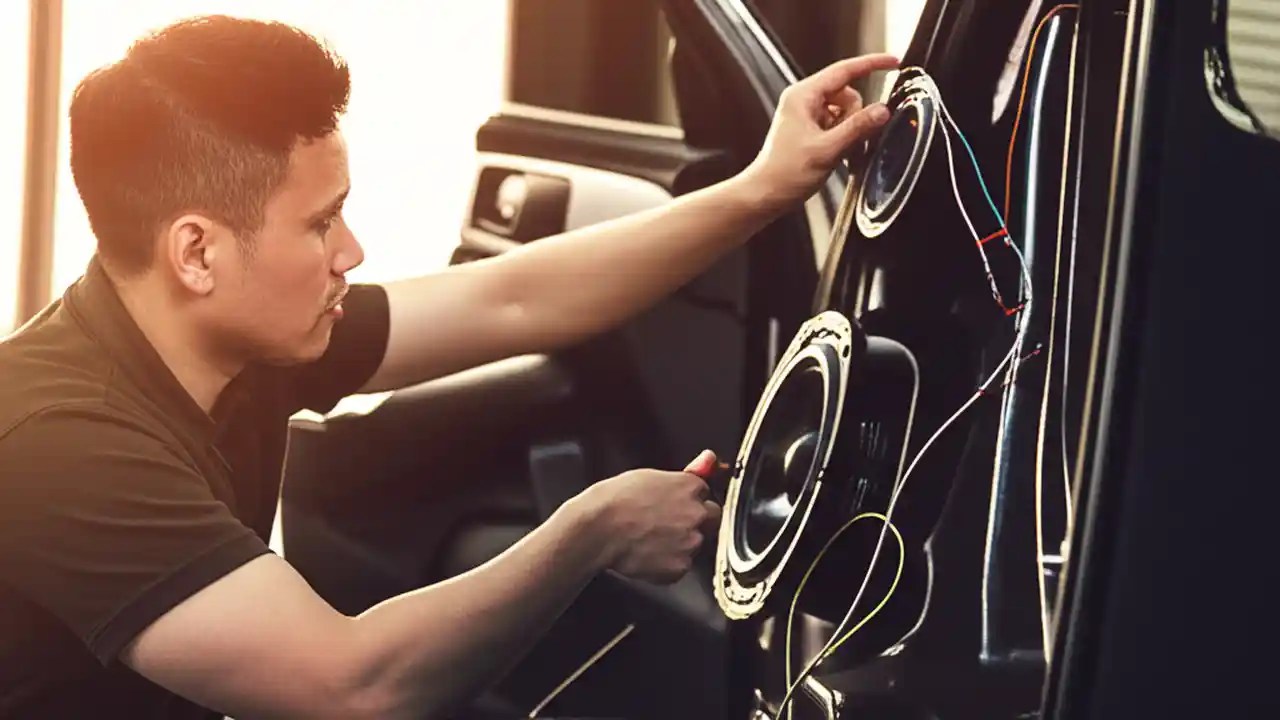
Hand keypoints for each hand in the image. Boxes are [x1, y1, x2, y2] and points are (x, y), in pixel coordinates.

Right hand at [583, 450, 723, 584]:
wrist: (597, 529)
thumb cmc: (615, 500)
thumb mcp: (650, 476)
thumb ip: (688, 471)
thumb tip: (710, 458)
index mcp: (690, 487)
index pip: (705, 493)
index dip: (688, 500)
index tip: (672, 505)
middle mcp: (697, 514)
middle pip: (711, 519)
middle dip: (695, 521)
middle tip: (665, 524)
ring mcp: (690, 542)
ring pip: (695, 544)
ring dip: (681, 543)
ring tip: (650, 540)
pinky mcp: (680, 567)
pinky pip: (680, 567)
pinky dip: (668, 564)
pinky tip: (648, 554)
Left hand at [740, 54, 899, 210]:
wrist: (765, 195)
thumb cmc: (785, 173)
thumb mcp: (827, 150)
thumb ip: (858, 128)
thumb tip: (882, 110)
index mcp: (803, 96)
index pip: (844, 70)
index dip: (871, 64)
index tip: (893, 62)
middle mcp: (804, 101)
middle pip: (848, 94)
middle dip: (856, 117)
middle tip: (850, 141)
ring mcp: (807, 115)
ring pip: (846, 112)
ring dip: (852, 131)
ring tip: (842, 153)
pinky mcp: (811, 130)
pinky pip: (839, 125)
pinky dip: (845, 139)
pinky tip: (841, 156)